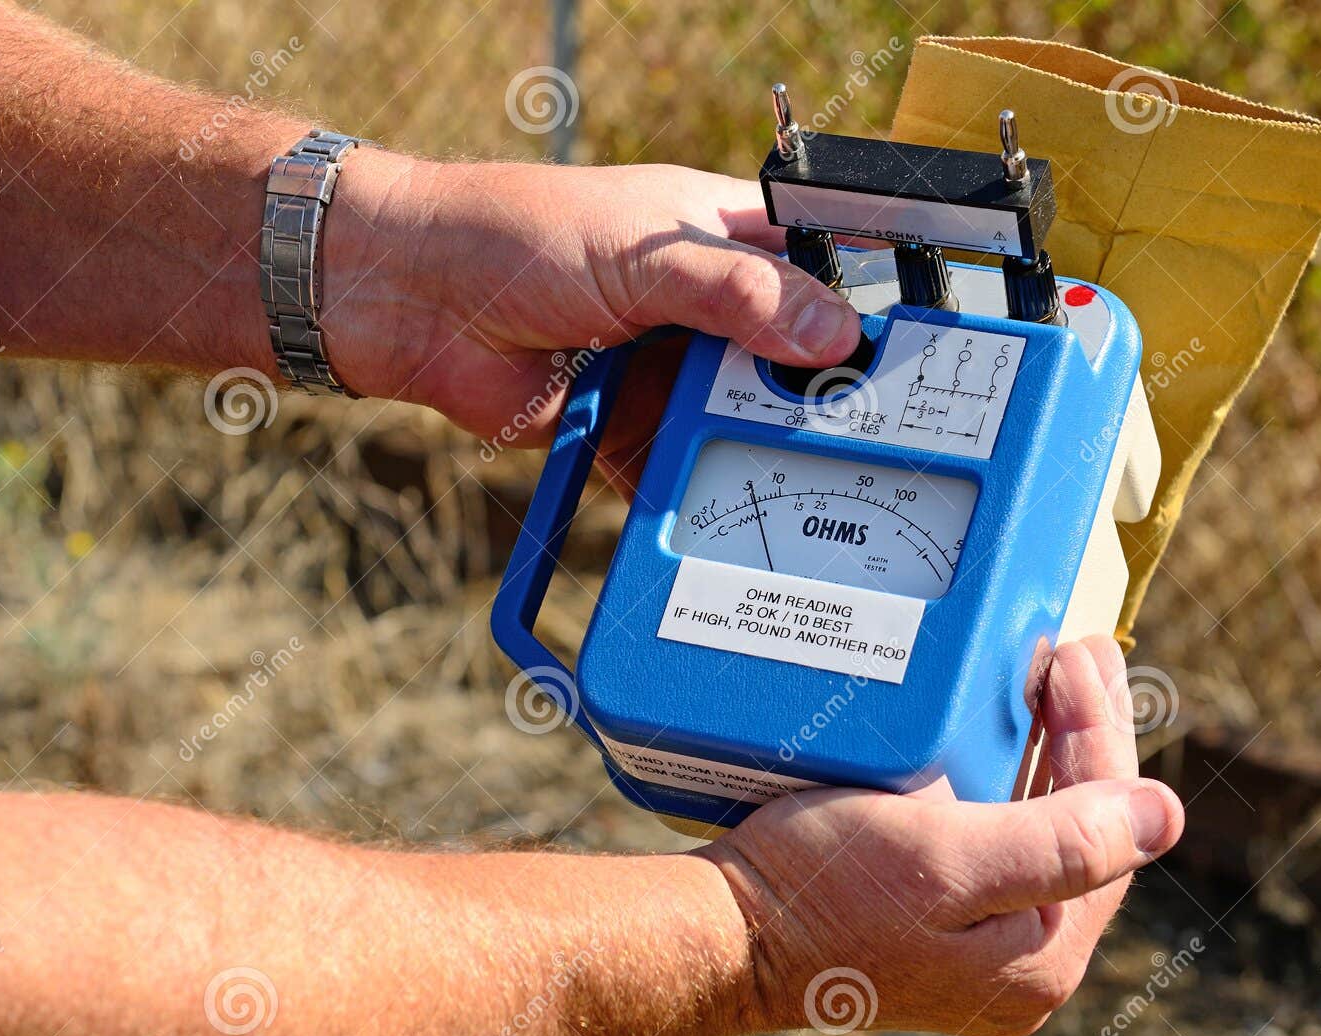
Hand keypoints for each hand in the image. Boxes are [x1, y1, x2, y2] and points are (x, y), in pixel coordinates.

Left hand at [321, 155, 862, 489]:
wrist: (411, 298)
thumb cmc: (519, 235)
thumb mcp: (645, 254)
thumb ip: (739, 294)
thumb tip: (830, 338)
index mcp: (724, 238)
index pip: (822, 271)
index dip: (864, 312)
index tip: (909, 359)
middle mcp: (706, 308)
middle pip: (790, 362)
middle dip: (821, 399)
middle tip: (874, 441)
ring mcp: (667, 370)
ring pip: (739, 420)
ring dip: (763, 449)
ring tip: (817, 486)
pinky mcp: (628, 427)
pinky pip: (678, 468)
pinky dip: (698, 492)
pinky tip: (735, 516)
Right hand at [701, 637, 1184, 1035]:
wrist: (722, 934)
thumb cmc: (820, 891)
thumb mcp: (947, 858)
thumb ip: (1062, 843)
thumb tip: (1167, 814)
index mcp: (1038, 956)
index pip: (1106, 825)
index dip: (1101, 731)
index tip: (1079, 653)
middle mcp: (1018, 963)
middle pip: (1080, 828)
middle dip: (1084, 734)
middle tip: (1080, 649)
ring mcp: (975, 948)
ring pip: (1041, 832)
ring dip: (1048, 752)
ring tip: (1051, 675)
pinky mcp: (932, 926)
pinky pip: (995, 843)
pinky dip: (1004, 782)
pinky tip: (994, 736)